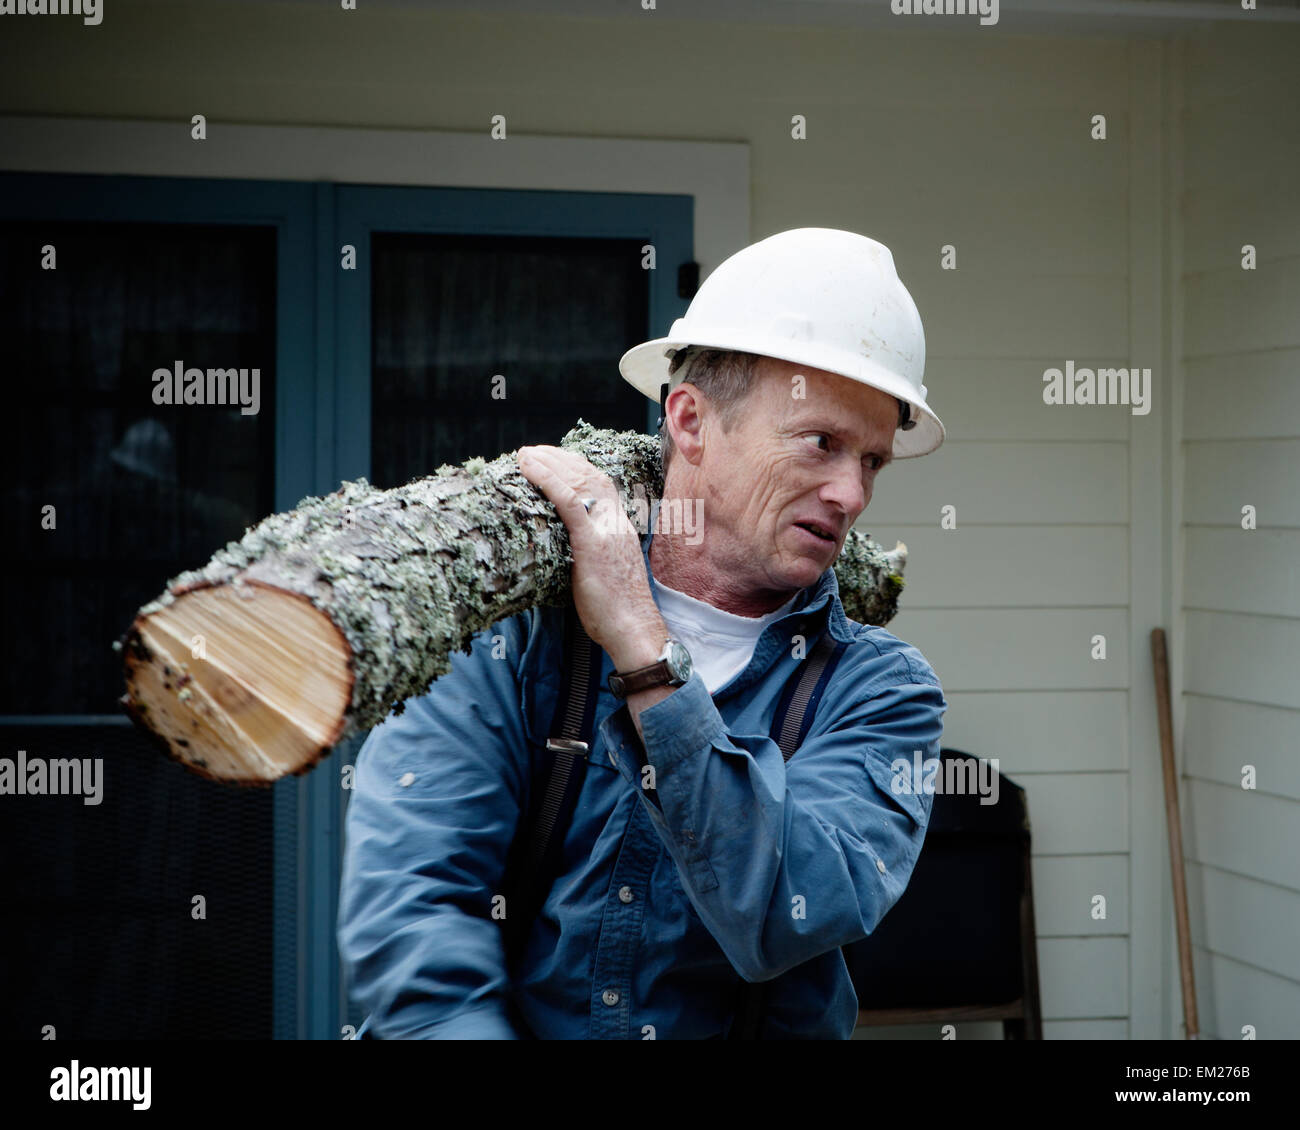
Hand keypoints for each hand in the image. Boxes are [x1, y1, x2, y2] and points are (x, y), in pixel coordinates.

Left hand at [517, 445, 666, 668]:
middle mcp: (616, 523)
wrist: (633, 629)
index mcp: (620, 528)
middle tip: (534, 451)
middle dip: (560, 458)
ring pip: (578, 481)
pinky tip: (528, 467)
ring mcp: (605, 531)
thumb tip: (566, 554)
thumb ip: (590, 554)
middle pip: (590, 475)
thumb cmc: (616, 612)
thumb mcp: (604, 573)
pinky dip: (547, 478)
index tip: (553, 460)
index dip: (576, 468)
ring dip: (548, 462)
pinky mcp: (591, 543)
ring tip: (524, 453)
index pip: (601, 484)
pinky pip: (569, 501)